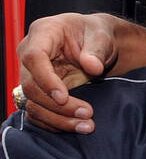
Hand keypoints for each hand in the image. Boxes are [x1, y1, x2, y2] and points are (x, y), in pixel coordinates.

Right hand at [17, 13, 120, 133]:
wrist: (97, 43)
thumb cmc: (96, 34)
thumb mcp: (102, 36)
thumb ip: (97, 50)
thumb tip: (93, 67)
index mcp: (43, 32)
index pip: (33, 58)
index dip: (46, 80)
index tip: (63, 97)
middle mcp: (30, 54)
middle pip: (31, 86)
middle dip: (58, 106)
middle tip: (87, 115)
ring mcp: (31, 74)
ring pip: (32, 103)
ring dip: (57, 119)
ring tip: (86, 126)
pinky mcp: (38, 90)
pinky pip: (37, 111)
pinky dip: (54, 122)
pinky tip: (74, 126)